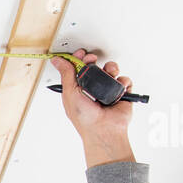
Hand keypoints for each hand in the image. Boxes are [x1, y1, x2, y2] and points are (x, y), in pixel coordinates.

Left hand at [49, 48, 135, 165]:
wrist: (103, 129)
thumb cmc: (85, 118)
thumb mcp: (70, 92)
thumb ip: (66, 74)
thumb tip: (57, 61)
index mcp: (79, 89)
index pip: (80, 68)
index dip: (80, 59)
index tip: (82, 54)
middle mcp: (93, 89)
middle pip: (96, 66)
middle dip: (96, 61)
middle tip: (94, 61)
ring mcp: (108, 91)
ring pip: (111, 70)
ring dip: (111, 69)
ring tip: (109, 75)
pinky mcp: (121, 93)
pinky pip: (124, 80)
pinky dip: (123, 81)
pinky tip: (118, 87)